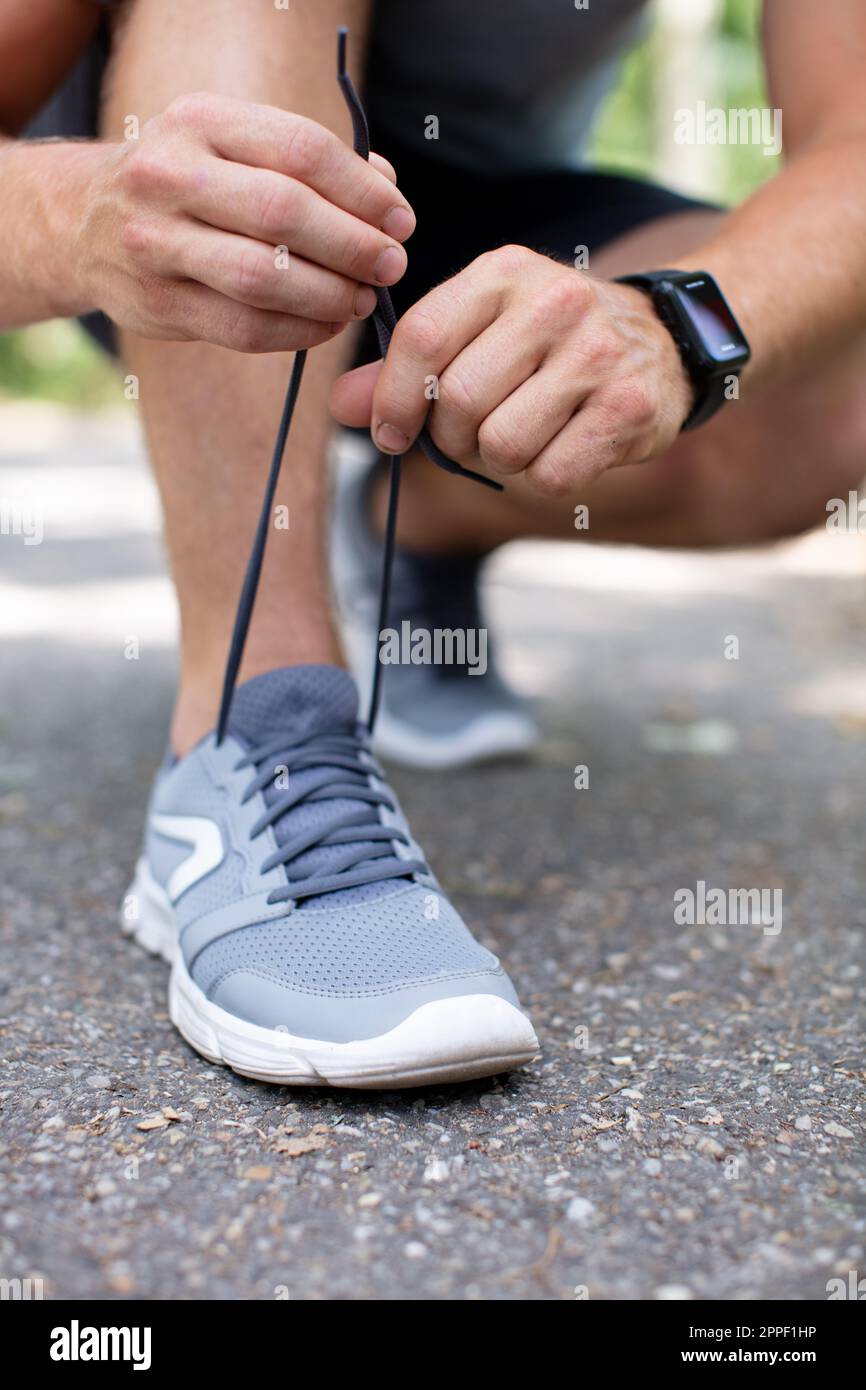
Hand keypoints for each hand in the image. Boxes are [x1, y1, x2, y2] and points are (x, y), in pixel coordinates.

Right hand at [78, 93, 414, 351]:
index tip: (401, 220)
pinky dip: (298, 332)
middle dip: (353, 246)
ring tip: (363, 300)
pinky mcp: (156, 304)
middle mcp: (169, 176)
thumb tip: (387, 189)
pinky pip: (244, 328)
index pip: (301, 150)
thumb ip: (309, 163)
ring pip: (264, 278)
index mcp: (200, 122)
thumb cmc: (188, 185)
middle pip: (284, 214)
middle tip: (390, 266)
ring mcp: (156, 243)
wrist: (84, 223)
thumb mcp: (235, 146)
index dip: (363, 191)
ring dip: (329, 296)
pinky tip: (327, 325)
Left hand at [330, 245, 694, 493]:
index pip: (423, 336)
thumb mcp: (480, 329)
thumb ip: (408, 365)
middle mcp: (555, 303)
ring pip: (501, 444)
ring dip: (497, 458)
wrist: (664, 341)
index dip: (392, 397)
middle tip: (469, 434)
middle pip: (457, 401)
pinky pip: (549, 474)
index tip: (390, 433)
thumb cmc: (549, 341)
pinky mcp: (628, 408)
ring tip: (520, 433)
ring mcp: (597, 355)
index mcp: (505, 272)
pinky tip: (563, 445)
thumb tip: (342, 406)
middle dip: (449, 437)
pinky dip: (544, 476)